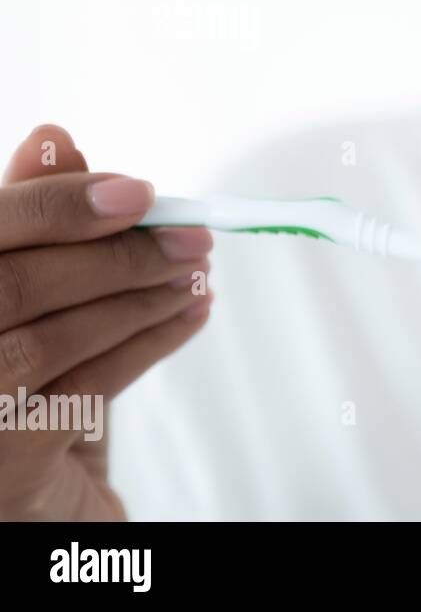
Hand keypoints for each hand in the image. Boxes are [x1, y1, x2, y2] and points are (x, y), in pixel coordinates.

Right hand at [0, 125, 213, 519]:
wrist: (22, 487)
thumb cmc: (13, 367)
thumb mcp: (17, 285)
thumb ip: (27, 213)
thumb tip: (55, 137)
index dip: (56, 203)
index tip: (139, 190)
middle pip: (14, 286)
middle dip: (116, 255)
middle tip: (192, 237)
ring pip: (52, 341)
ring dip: (140, 300)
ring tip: (196, 275)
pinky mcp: (1, 459)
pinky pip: (85, 390)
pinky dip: (149, 344)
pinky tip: (190, 316)